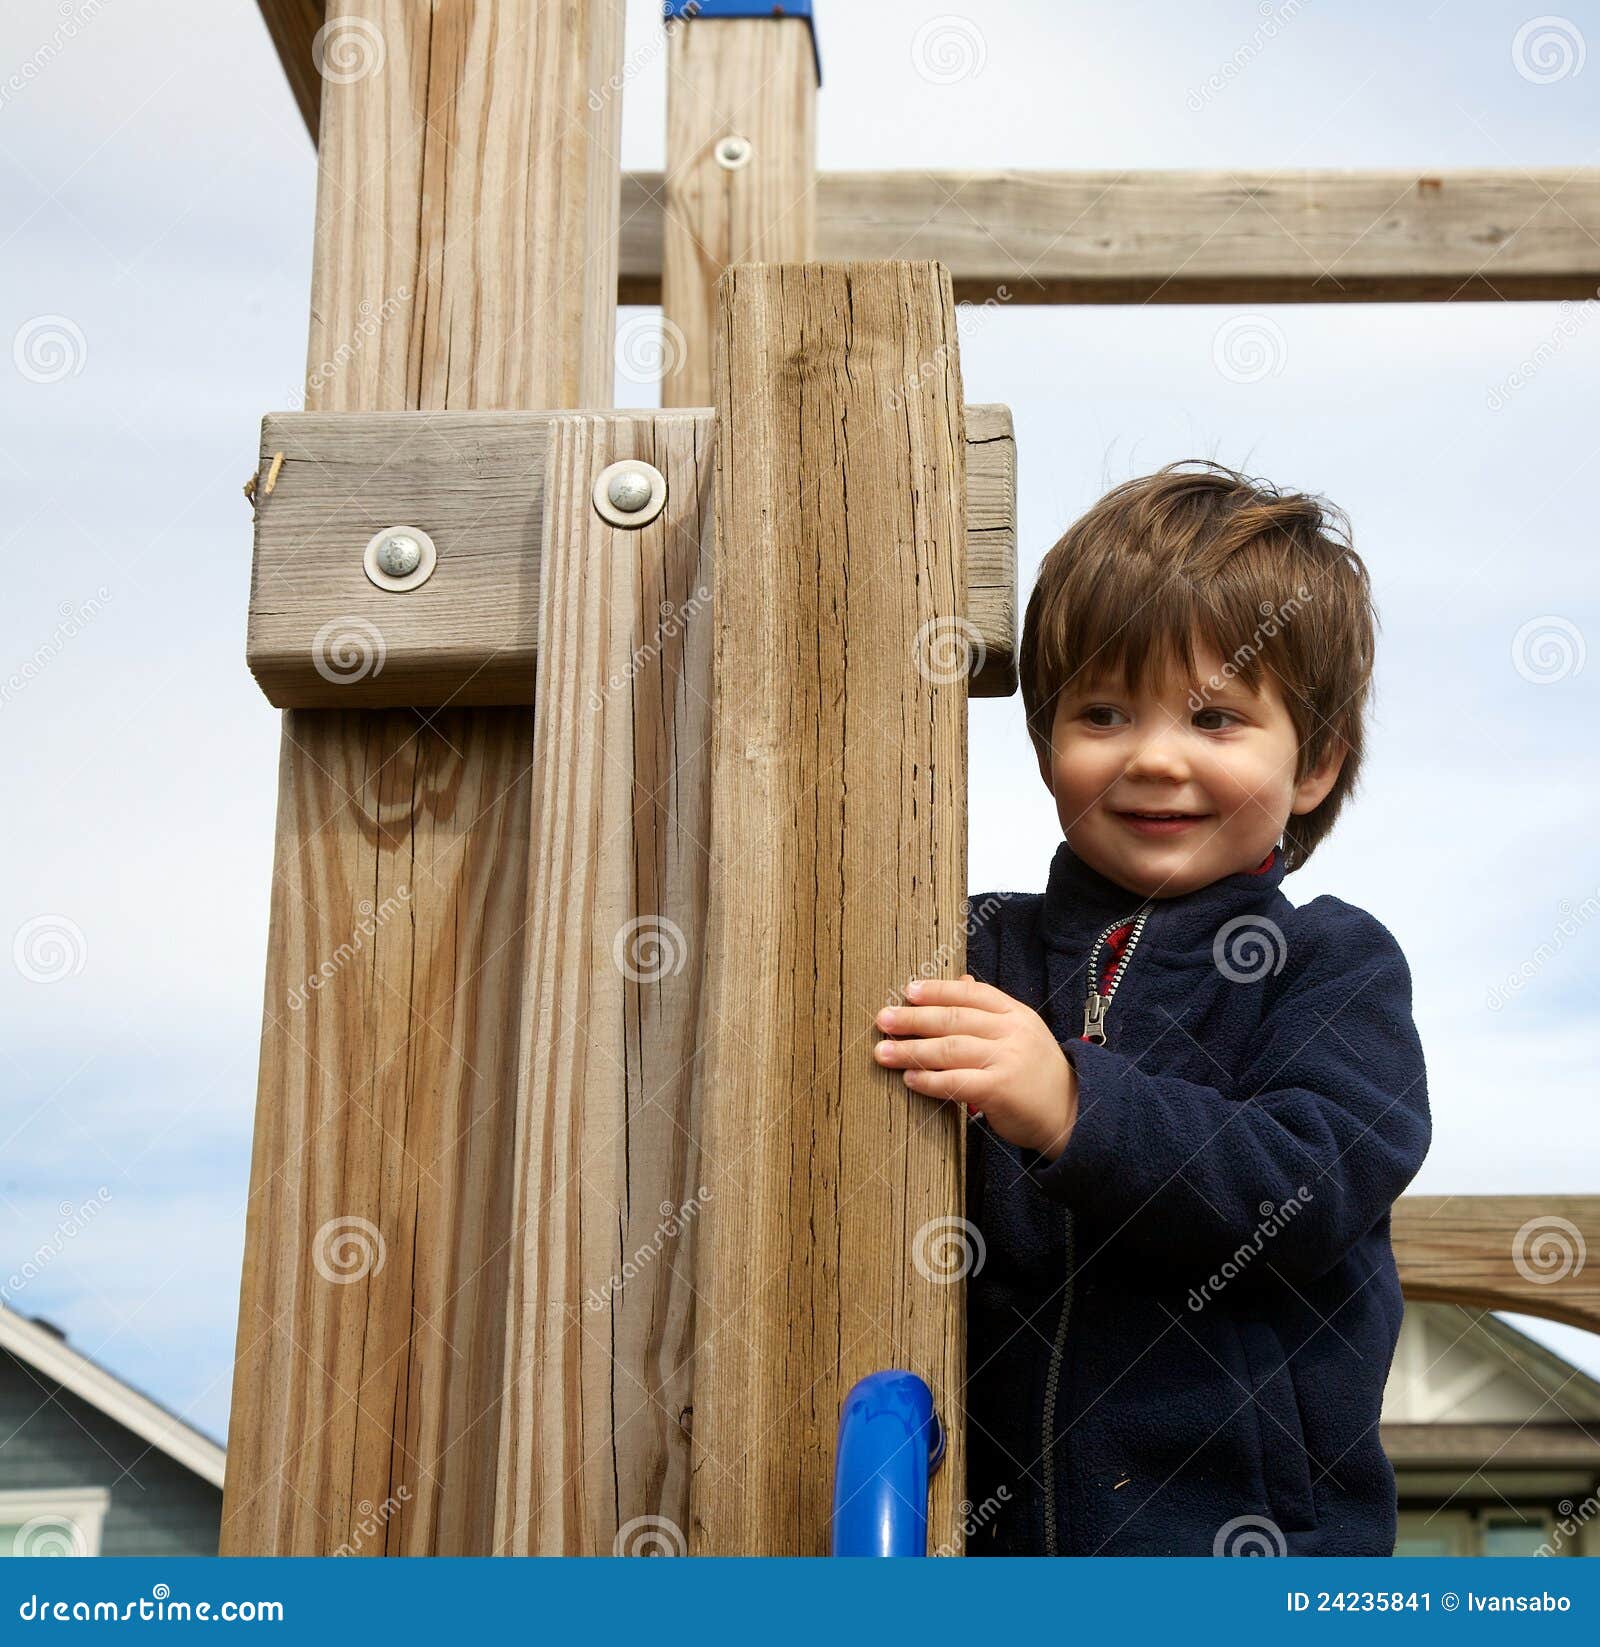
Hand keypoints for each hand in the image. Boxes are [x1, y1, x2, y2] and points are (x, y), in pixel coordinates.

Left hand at [872, 974, 1078, 1159]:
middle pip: (954, 1019)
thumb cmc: (1038, 1072)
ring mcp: (1007, 1060)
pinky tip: (910, 1078)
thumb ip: (990, 1009)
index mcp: (1015, 1013)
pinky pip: (956, 1081)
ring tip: (883, 1052)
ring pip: (950, 1048)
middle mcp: (1012, 1032)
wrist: (1071, 1112)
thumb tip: (960, 982)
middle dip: (914, 1018)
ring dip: (912, 1049)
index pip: (971, 995)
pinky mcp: (1000, 1090)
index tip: (907, 990)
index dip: (937, 990)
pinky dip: (929, 1080)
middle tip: (883, 1019)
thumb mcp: (1021, 1031)